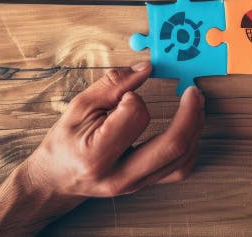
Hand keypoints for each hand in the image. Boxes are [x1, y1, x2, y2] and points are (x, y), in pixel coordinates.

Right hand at [0, 61, 204, 234]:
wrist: (56, 179)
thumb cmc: (65, 142)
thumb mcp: (79, 107)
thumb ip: (113, 85)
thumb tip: (145, 68)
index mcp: (97, 155)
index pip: (136, 117)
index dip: (136, 97)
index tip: (128, 92)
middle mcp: (121, 175)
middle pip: (173, 146)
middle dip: (190, 114)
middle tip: (194, 91)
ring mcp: (136, 184)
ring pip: (182, 160)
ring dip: (195, 128)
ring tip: (195, 105)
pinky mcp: (146, 185)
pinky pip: (180, 169)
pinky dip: (191, 146)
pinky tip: (189, 127)